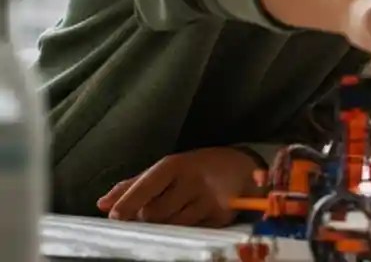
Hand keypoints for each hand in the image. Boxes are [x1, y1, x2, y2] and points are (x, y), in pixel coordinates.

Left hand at [97, 147, 262, 226]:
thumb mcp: (168, 170)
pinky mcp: (222, 217)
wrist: (243, 166)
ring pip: (174, 225)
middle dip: (147, 218)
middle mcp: (194, 180)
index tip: (114, 216)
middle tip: (150, 215)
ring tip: (171, 215)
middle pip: (156, 212)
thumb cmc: (195, 168)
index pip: (148, 184)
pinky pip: (193, 232)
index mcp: (177, 164)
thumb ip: (135, 185)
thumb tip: (101, 203)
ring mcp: (210, 200)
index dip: (130, 201)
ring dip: (165, 226)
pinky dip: (184, 231)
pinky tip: (188, 221)